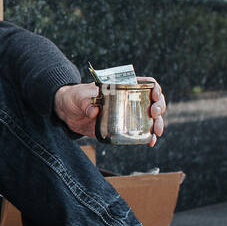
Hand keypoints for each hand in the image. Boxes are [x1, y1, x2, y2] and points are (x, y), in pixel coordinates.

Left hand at [53, 79, 167, 145]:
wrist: (67, 112)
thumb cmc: (75, 97)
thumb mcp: (78, 96)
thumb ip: (85, 101)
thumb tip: (94, 110)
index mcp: (122, 87)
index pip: (145, 83)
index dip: (154, 88)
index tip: (155, 95)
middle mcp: (128, 99)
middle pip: (153, 101)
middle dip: (159, 107)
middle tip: (154, 114)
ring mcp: (127, 114)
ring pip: (150, 117)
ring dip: (158, 124)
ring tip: (157, 131)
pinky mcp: (122, 128)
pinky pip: (139, 132)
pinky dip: (147, 137)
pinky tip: (150, 142)